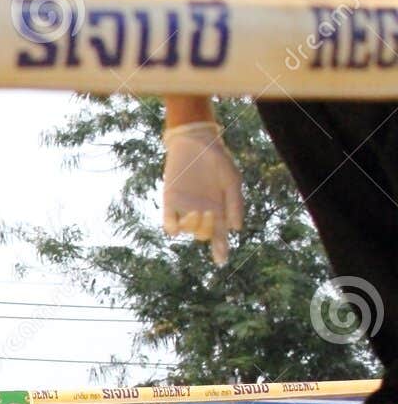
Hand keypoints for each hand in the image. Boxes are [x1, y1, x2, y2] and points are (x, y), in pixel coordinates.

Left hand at [162, 121, 243, 264]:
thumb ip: (234, 204)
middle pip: (203, 234)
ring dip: (192, 225)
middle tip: (210, 213)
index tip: (220, 261)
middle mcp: (202, 212)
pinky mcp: (170, 201)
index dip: (220, 249)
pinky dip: (173, 226)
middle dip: (207, 229)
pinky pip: (169, 223)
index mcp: (219, 209)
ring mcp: (185, 208)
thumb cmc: (217, 160)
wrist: (196, 142)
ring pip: (187, 230)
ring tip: (197, 211)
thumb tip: (235, 229)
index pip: (220, 235)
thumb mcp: (232, 180)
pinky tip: (179, 221)